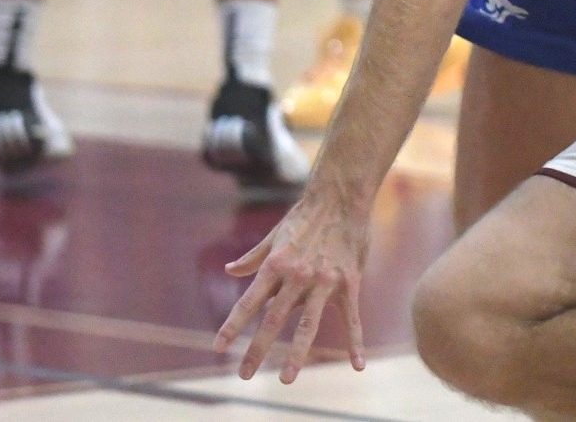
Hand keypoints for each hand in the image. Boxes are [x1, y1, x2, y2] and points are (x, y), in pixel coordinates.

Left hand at [215, 188, 368, 382]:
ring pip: (307, 324)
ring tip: (286, 379)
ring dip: (296, 353)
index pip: (248, 302)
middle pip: (272, 319)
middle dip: (257, 349)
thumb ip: (253, 257)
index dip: (232, 325)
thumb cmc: (306, 214)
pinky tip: (357, 365)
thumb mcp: (275, 235)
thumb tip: (230, 270)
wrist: (341, 196)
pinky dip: (355, 343)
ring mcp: (324, 281)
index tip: (218, 347)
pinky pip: (352, 318)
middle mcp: (296, 276)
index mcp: (276, 264)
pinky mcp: (349, 283)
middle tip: (245, 375)